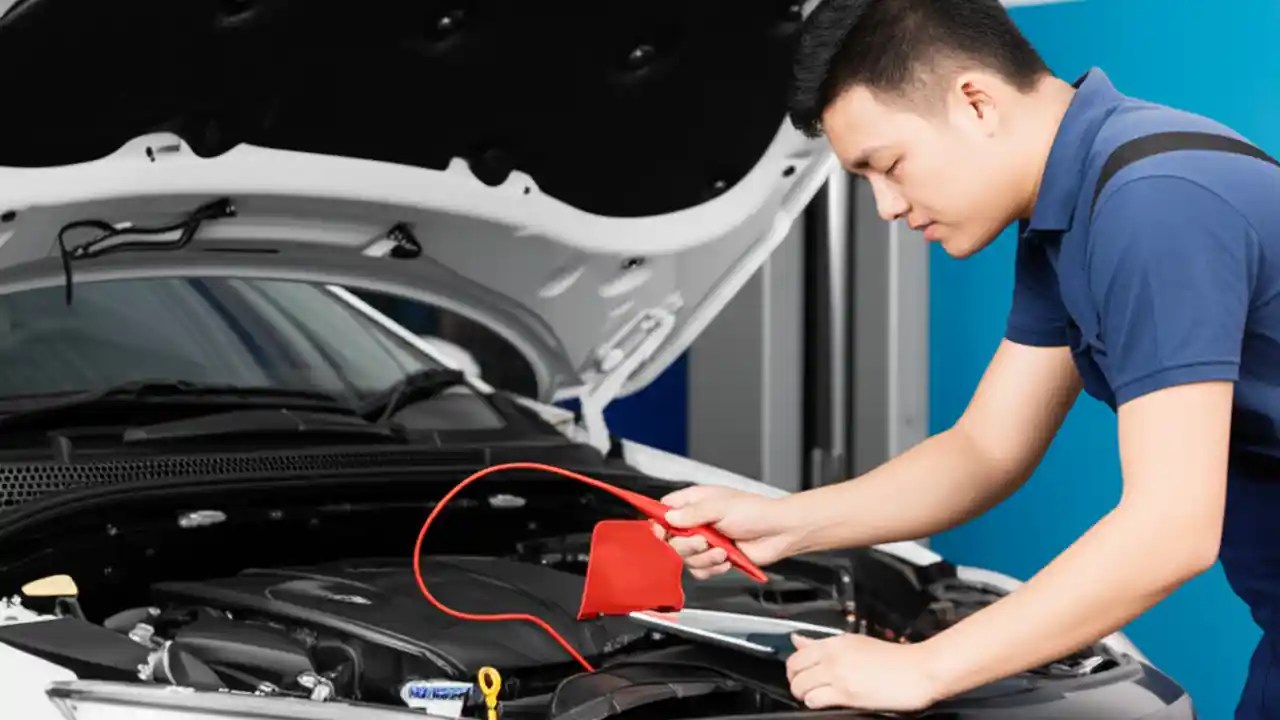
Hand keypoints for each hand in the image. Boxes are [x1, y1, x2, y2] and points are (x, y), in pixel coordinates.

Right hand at [651, 485, 797, 578]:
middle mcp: (697, 522)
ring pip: (686, 558)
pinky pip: (700, 571)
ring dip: (704, 557)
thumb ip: (693, 513)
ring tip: (722, 550)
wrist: (778, 533)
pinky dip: (713, 567)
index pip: (664, 510)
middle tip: (703, 540)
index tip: (660, 531)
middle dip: (687, 544)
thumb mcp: (721, 507)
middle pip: (671, 539)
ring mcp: (705, 542)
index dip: (659, 521)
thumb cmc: (755, 512)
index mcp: (695, 502)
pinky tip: (727, 559)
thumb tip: (669, 517)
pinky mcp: (714, 559)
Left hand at [785, 633, 942, 711]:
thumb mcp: (855, 643)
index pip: (796, 654)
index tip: (799, 674)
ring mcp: (838, 675)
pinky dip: (815, 703)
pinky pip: (814, 700)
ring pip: (800, 687)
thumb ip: (823, 643)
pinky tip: (826, 702)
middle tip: (805, 687)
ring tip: (817, 696)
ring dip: (804, 694)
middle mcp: (832, 656)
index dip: (794, 668)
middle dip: (795, 681)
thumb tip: (798, 640)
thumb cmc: (893, 658)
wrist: (917, 671)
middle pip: (794, 671)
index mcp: (835, 642)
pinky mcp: (846, 694)